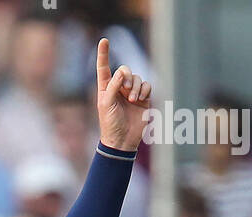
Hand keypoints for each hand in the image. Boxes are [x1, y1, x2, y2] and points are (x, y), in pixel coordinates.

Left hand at [96, 37, 151, 151]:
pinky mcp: (143, 99)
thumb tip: (122, 72)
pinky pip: (147, 86)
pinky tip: (141, 100)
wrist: (122, 141)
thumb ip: (114, 86)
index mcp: (106, 88)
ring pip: (138, 78)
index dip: (104, 54)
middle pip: (126, 70)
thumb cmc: (110, 124)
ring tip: (133, 100)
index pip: (104, 68)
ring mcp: (131, 93)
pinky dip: (145, 90)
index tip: (104, 40)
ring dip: (137, 87)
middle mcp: (119, 88)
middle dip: (128, 77)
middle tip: (126, 89)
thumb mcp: (107, 104)